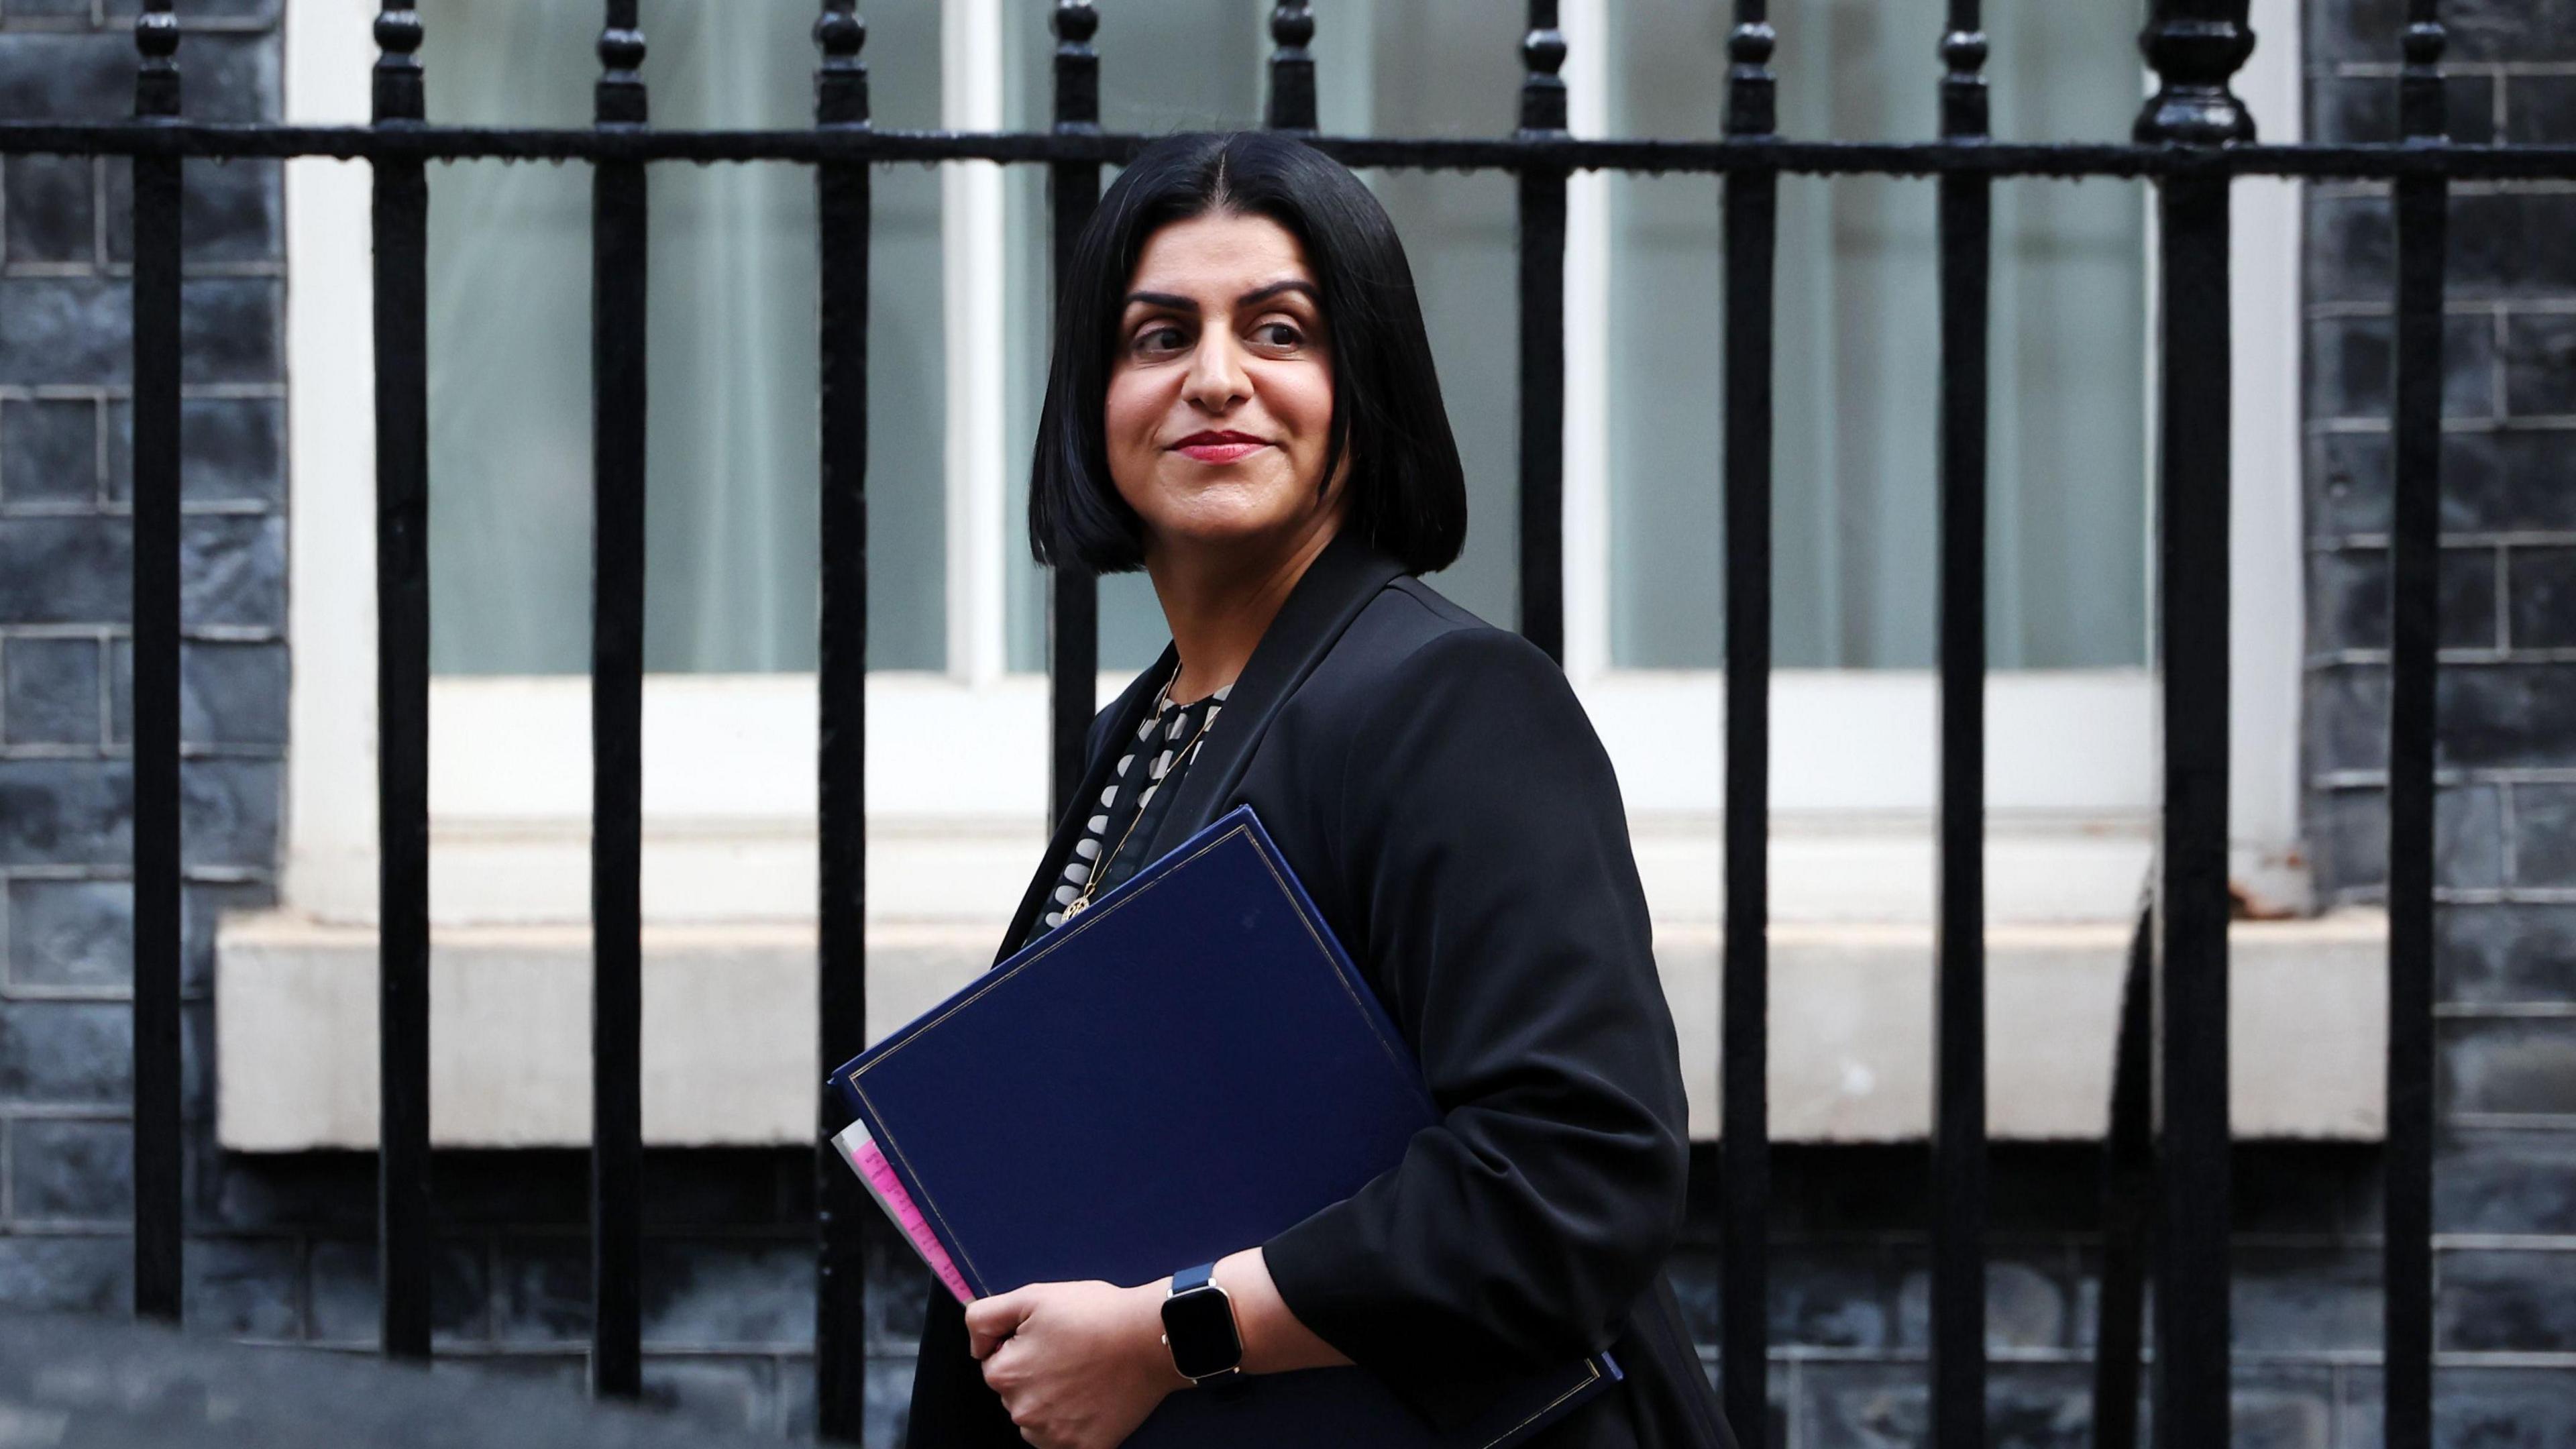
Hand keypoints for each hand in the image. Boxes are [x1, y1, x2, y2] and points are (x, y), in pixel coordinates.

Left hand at [965, 1279, 1188, 1448]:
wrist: (1151, 1337)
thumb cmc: (1095, 1314)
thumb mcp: (1032, 1297)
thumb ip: (985, 1317)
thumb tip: (975, 1346)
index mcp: (1005, 1374)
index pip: (997, 1363)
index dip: (1023, 1345)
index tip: (1052, 1337)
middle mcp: (1022, 1412)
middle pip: (1017, 1393)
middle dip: (1037, 1374)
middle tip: (1072, 1353)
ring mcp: (1053, 1436)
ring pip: (1039, 1418)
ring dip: (1054, 1401)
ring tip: (1085, 1375)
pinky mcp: (1083, 1448)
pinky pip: (1065, 1439)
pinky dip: (1075, 1423)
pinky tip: (1094, 1399)